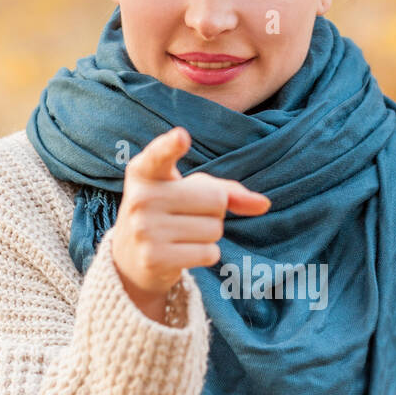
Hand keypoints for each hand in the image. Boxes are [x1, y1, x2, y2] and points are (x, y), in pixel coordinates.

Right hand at [112, 126, 270, 312]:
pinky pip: (209, 252)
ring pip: (214, 229)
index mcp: (145, 172)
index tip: (182, 136)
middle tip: (185, 216)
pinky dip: (205, 254)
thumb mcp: (190, 192)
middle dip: (213, 211)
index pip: (159, 155)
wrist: (131, 258)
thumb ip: (226, 191)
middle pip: (215, 200)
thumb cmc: (169, 213)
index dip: (171, 145)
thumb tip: (264, 204)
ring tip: (181, 235)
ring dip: (208, 235)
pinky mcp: (154, 258)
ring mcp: (144, 229)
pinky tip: (182, 252)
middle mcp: (140, 198)